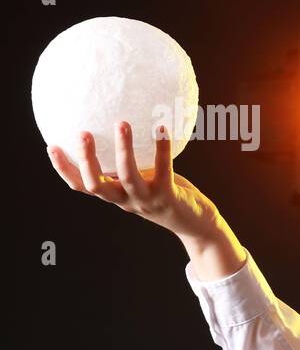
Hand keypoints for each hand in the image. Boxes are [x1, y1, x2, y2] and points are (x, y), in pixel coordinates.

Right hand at [47, 121, 220, 241]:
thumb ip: (129, 165)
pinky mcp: (168, 196)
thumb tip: (118, 130)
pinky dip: (161, 148)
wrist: (196, 226)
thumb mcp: (142, 181)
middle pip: (96, 184)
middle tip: (82, 133)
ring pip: (128, 175)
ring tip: (122, 123)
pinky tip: (162, 128)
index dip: (64, 169)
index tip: (52, 145)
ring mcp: (147, 200)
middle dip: (86, 160)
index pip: (81, 186)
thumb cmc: (167, 195)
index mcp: (115, 196)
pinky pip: (163, 170)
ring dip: (123, 149)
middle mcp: (126, 200)